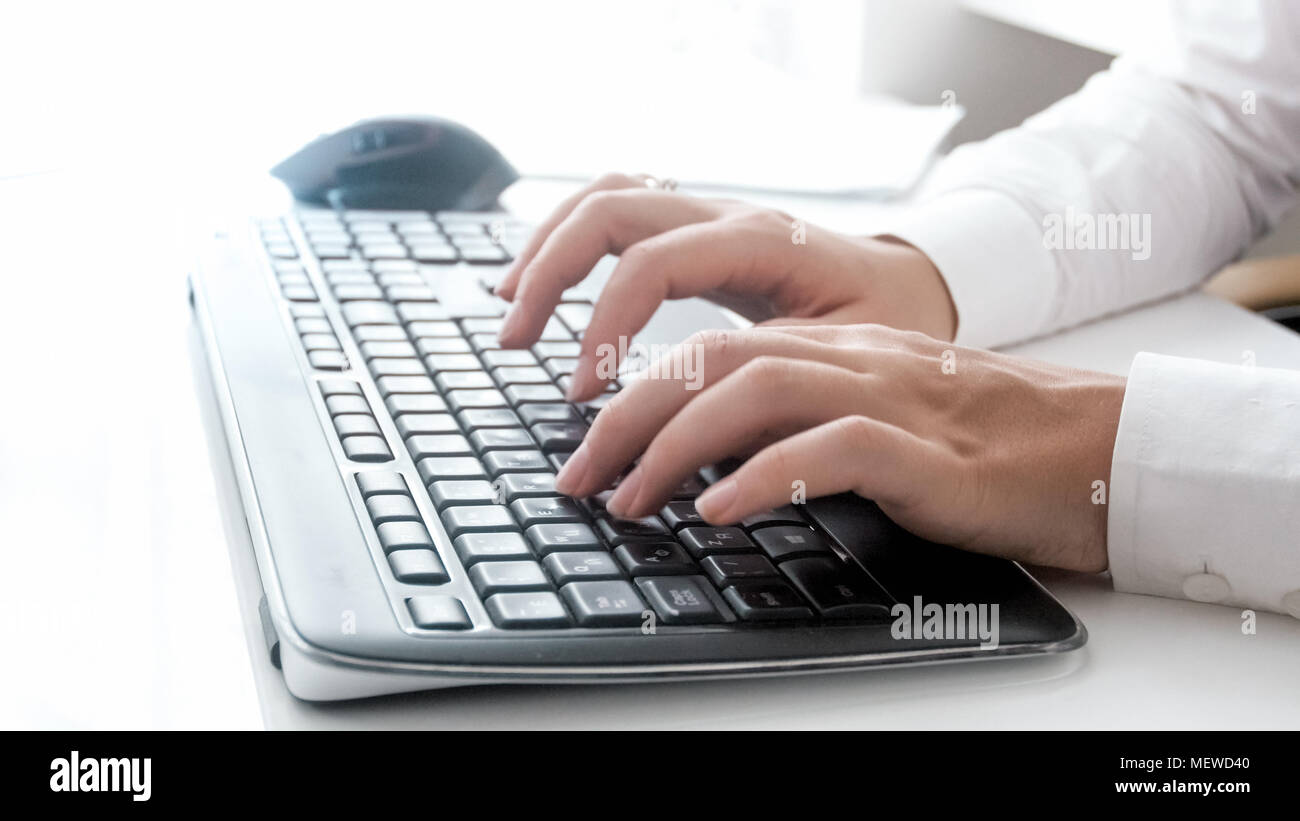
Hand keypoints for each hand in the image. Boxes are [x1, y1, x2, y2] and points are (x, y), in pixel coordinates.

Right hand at [494, 172, 956, 399]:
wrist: (914, 281)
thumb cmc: (890, 324)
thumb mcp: (848, 362)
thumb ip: (778, 395)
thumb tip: (703, 456)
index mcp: (763, 241)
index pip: (652, 264)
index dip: (605, 327)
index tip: (585, 396)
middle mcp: (726, 213)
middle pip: (609, 208)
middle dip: (550, 273)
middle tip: (515, 341)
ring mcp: (707, 213)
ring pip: (603, 195)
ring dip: (547, 246)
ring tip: (510, 305)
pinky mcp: (694, 230)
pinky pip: (618, 212)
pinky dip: (569, 241)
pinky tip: (546, 285)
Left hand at [554, 324, 1125, 571]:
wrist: (1094, 450)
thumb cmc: (981, 445)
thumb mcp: (877, 417)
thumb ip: (800, 424)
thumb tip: (708, 466)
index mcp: (834, 349)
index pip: (710, 348)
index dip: (634, 391)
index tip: (585, 445)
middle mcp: (850, 360)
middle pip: (712, 360)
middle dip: (628, 417)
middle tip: (576, 478)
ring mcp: (888, 398)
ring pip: (756, 391)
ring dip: (674, 445)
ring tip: (626, 498)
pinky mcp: (926, 452)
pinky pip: (831, 449)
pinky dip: (764, 476)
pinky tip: (718, 509)